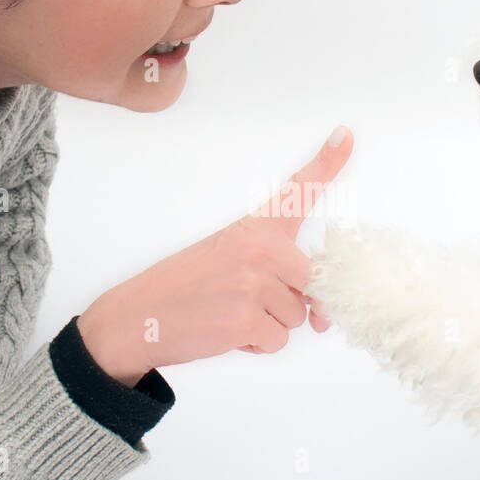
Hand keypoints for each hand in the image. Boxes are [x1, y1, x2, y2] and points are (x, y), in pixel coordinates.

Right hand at [77, 126, 353, 384]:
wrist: (135, 316)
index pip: (296, 191)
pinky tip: (223, 330)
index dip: (327, 163)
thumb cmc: (185, 289)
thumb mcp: (229, 260)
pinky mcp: (246, 318)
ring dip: (268, 325)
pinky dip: (254, 345)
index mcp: (254, 228)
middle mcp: (258, 249)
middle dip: (288, 302)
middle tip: (246, 300)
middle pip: (313, 284)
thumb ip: (278, 274)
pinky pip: (277, 341)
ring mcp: (253, 282)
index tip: (345, 135)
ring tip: (228, 312)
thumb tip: (322, 316)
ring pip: (296, 318)